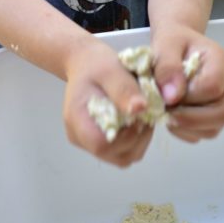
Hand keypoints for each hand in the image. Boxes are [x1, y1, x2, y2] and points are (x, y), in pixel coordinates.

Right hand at [62, 38, 153, 166]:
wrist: (86, 64)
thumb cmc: (96, 65)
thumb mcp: (111, 70)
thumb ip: (124, 89)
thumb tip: (140, 109)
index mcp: (77, 119)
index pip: (102, 145)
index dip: (127, 136)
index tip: (139, 115)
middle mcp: (80, 137)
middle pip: (115, 156)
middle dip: (138, 138)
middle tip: (146, 114)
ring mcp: (89, 142)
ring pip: (123, 158)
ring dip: (140, 141)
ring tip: (142, 116)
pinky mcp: (99, 142)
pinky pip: (123, 152)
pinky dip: (136, 140)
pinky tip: (138, 121)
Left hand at [151, 26, 223, 142]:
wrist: (177, 46)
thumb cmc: (174, 43)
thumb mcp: (166, 44)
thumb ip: (168, 66)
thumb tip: (172, 97)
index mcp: (222, 63)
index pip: (212, 88)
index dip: (187, 96)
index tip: (165, 94)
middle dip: (191, 119)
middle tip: (165, 112)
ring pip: (215, 128)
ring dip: (187, 127)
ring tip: (167, 112)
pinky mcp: (216, 116)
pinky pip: (205, 133)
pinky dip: (186, 132)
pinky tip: (172, 117)